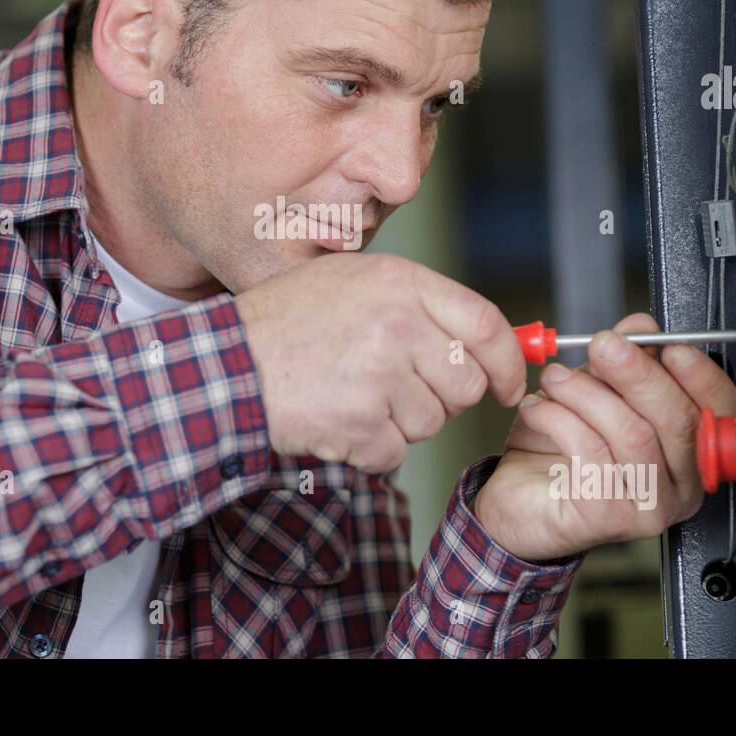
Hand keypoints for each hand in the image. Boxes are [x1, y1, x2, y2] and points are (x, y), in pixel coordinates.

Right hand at [234, 252, 526, 472]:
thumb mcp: (351, 281)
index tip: (508, 386)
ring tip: (352, 397)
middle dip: (441, 398)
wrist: (227, 364)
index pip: (486, 324)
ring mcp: (380, 375)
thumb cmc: (285, 322)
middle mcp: (398, 324)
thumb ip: (417, 302)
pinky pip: (395, 453)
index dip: (508, 362)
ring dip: (398, 423)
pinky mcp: (360, 423)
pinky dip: (368, 450)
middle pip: (465, 383)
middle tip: (396, 391)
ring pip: (430, 422)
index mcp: (401, 282)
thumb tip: (484, 340)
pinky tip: (336, 421)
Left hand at [471, 313, 735, 561]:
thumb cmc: (560, 449)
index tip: (670, 346)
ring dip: (587, 394)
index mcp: (694, 452)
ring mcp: (650, 506)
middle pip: (679, 421)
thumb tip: (642, 328)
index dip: (703, 378)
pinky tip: (538, 409)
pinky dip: (557, 419)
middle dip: (638, 374)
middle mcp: (681, 485)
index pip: (724, 414)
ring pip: (633, 433)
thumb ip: (625, 361)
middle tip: (603, 345)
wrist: (515, 496)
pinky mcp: (609, 517)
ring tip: (555, 378)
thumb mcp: (596, 391)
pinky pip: (590, 452)